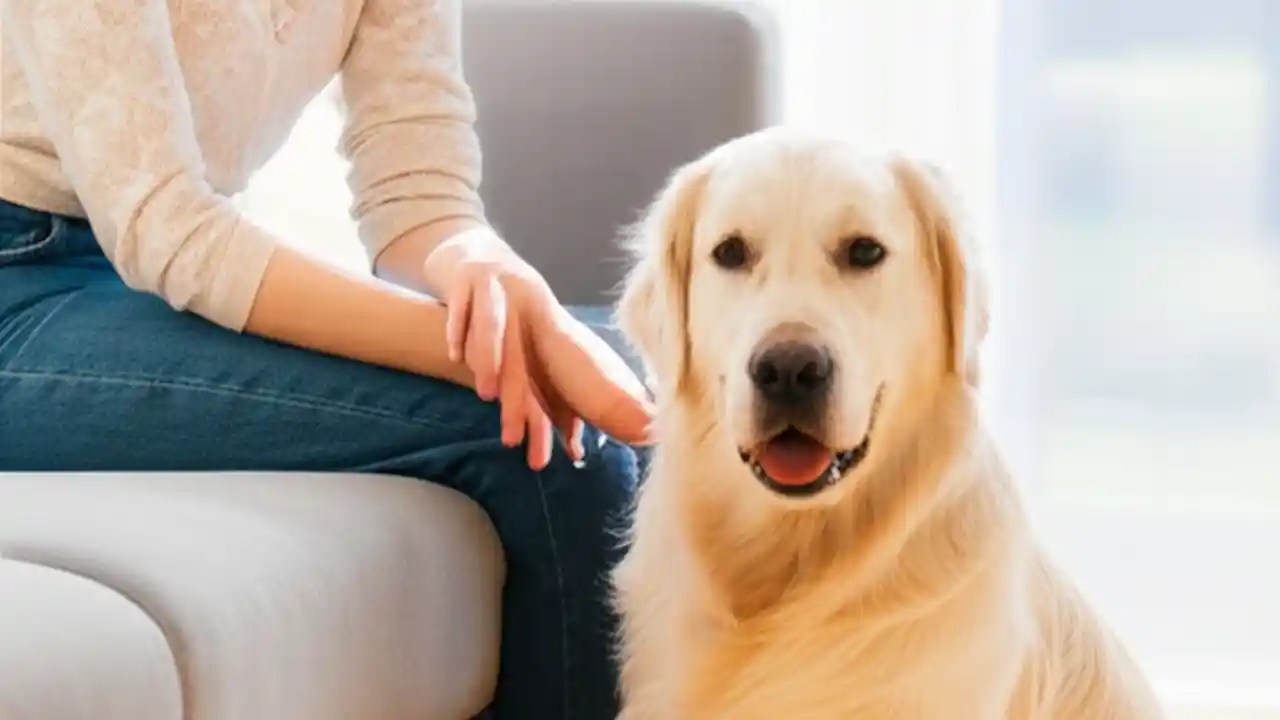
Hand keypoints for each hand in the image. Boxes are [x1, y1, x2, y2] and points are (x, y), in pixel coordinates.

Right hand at [423, 228, 651, 467]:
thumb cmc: (507, 316)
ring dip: (491, 359)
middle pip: (522, 361)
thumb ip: (548, 397)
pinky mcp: (465, 278)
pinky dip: (457, 328)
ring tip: (488, 394)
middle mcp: (523, 310)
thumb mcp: (529, 350)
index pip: (547, 383)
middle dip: (517, 400)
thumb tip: (576, 450)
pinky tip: (455, 355)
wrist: (477, 255)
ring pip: (493, 326)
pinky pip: (460, 305)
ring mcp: (494, 291)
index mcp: (544, 330)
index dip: (543, 423)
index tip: (539, 459)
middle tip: (512, 439)